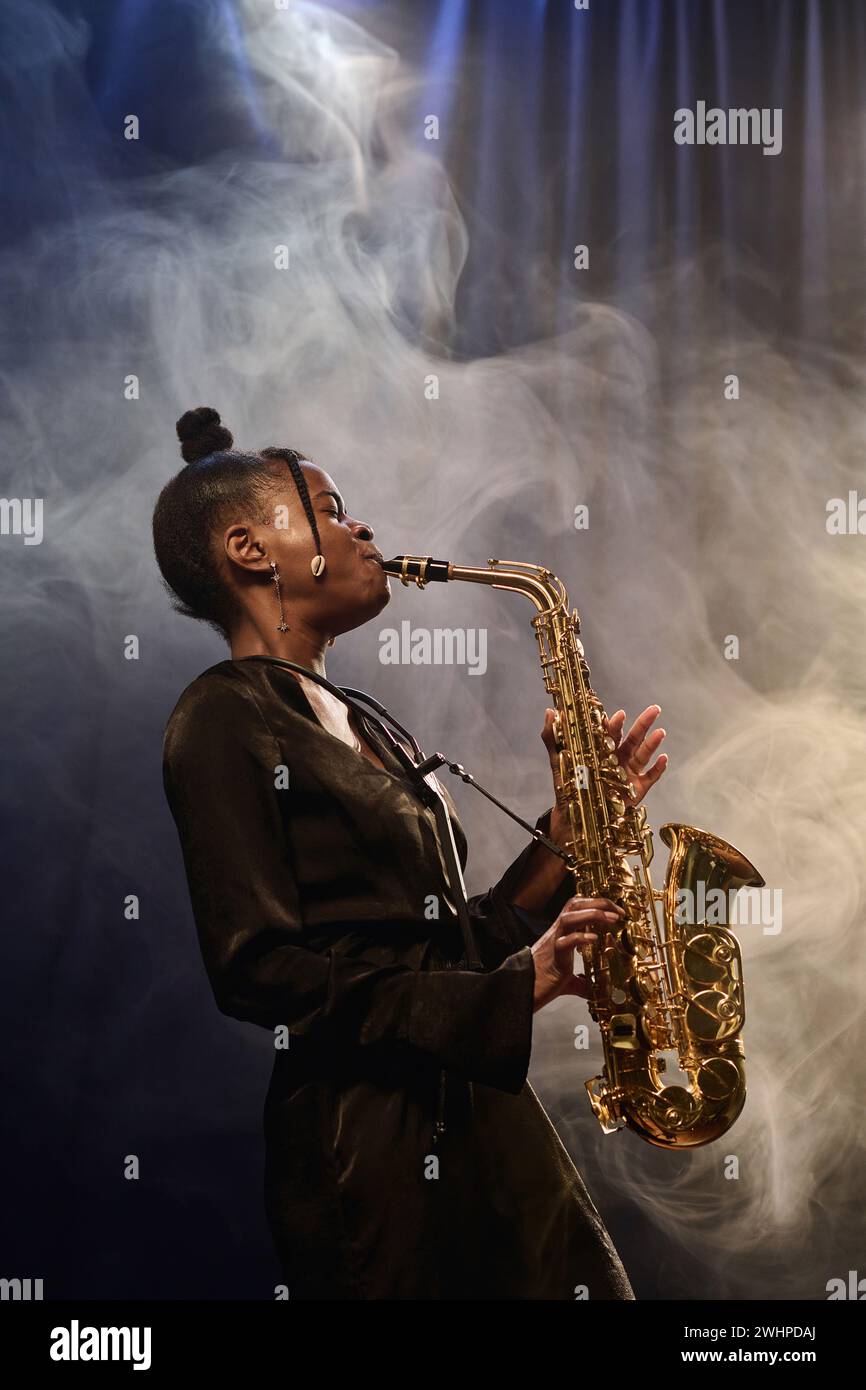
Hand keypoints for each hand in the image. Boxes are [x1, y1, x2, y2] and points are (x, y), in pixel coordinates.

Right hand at [530, 897, 623, 1011]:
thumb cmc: (542, 982)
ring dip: (592, 914)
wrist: (523, 990)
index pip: (577, 907)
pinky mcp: (553, 956)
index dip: (597, 903)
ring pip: (569, 917)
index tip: (615, 911)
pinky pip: (566, 941)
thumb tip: (591, 989)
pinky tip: (594, 939)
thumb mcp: (567, 980)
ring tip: (611, 918)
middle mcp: (557, 932)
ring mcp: (554, 942)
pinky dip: (581, 937)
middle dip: (598, 902)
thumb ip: (580, 982)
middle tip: (618, 911)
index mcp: (561, 933)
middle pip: (575, 905)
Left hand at [540, 704, 667, 831]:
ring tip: (660, 732)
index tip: (619, 714)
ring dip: (652, 743)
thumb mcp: (557, 760)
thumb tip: (550, 712)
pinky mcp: (636, 790)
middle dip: (643, 724)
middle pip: (632, 738)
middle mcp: (617, 759)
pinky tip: (664, 758)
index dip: (615, 723)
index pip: (610, 733)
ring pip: (643, 755)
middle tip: (654, 709)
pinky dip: (658, 769)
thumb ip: (552, 737)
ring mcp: (628, 774)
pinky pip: (650, 778)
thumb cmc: (567, 787)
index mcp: (601, 750)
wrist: (575, 816)